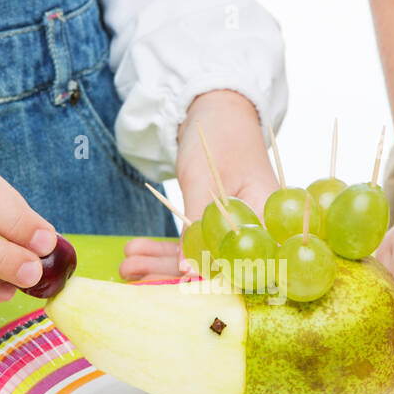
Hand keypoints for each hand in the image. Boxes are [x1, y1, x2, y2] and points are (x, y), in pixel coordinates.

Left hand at [120, 90, 276, 280]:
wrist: (220, 109)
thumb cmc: (221, 136)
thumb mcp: (204, 180)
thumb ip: (197, 228)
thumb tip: (188, 272)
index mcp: (267, 220)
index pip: (241, 264)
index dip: (207, 280)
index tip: (170, 284)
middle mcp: (257, 232)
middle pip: (216, 267)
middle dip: (172, 274)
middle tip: (132, 273)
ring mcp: (236, 231)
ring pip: (200, 260)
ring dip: (162, 265)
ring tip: (126, 265)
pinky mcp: (217, 228)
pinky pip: (193, 247)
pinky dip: (166, 252)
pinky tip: (136, 254)